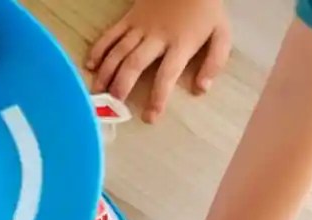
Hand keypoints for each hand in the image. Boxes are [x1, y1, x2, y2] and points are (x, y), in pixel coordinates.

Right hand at [86, 0, 231, 121]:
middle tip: (113, 106)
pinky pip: (111, 34)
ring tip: (98, 92)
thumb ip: (214, 62)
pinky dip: (99, 49)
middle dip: (122, 86)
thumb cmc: (206, 8)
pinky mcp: (129, 17)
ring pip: (119, 51)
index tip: (150, 117)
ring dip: (106, 73)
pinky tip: (90, 65)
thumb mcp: (222, 33)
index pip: (167, 75)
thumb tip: (201, 89)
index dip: (158, 97)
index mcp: (181, 43)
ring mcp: (140, 26)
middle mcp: (157, 37)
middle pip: (135, 64)